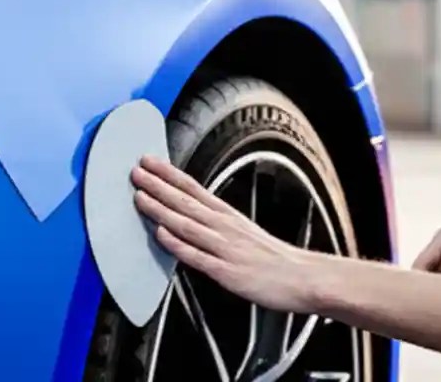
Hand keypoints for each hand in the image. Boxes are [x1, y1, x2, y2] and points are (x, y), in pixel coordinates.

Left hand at [130, 155, 320, 313]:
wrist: (304, 278)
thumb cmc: (273, 258)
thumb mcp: (243, 230)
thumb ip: (216, 222)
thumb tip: (190, 212)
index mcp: (227, 215)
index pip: (192, 188)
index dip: (169, 174)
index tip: (149, 161)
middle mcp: (223, 226)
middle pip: (185, 201)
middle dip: (158, 186)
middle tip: (136, 172)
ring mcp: (224, 248)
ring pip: (186, 224)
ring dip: (161, 209)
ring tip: (140, 197)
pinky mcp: (227, 271)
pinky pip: (197, 256)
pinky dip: (178, 244)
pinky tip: (162, 234)